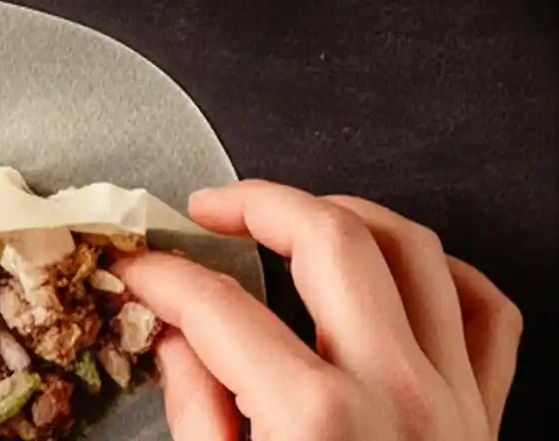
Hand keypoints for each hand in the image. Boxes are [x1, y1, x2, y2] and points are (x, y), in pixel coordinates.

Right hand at [113, 181, 521, 440]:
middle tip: (211, 210)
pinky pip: (486, 313)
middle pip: (329, 239)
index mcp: (314, 419)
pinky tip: (396, 271)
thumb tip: (178, 336)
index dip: (162, 277)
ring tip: (296, 216)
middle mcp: (393, 392)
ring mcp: (453, 400)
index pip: (217, 308)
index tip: (135, 269)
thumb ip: (198, 410)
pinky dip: (445, 273)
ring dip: (348, 214)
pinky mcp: (487, 418)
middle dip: (259, 203)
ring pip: (416, 252)